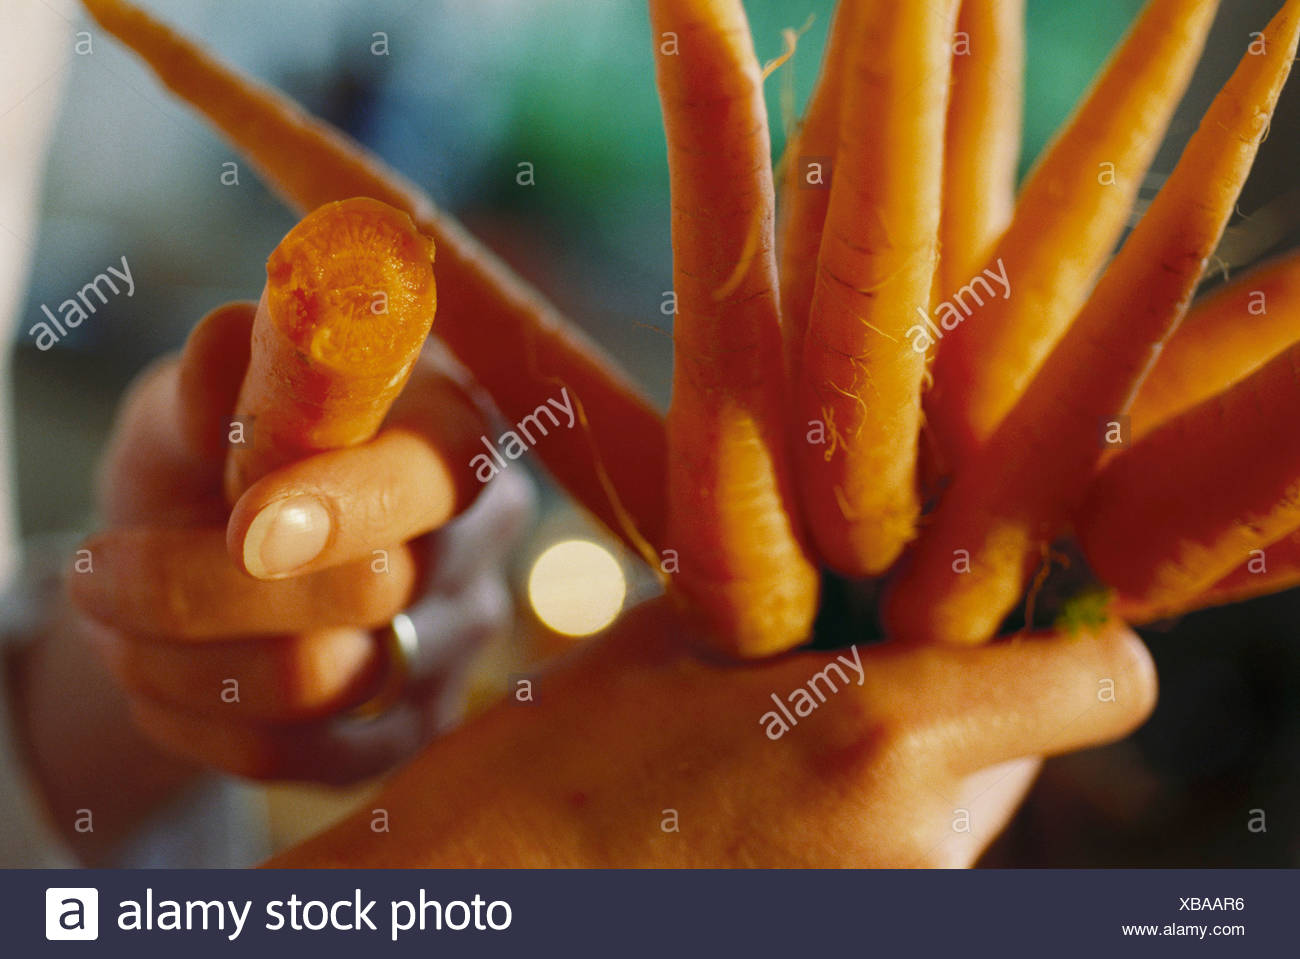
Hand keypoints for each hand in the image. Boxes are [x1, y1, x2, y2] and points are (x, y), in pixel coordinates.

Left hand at [68, 302, 532, 783]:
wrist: (204, 560)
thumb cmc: (213, 458)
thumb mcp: (197, 405)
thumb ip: (217, 380)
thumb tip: (231, 343)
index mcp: (451, 422)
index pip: (444, 467)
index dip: (348, 501)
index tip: (239, 526)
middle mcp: (482, 532)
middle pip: (376, 587)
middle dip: (206, 588)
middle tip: (96, 572)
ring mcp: (460, 637)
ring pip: (322, 681)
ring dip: (179, 657)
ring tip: (111, 618)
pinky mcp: (415, 725)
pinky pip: (297, 756)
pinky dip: (196, 723)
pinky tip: (155, 678)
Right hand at [271, 597, 1156, 866]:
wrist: (464, 912)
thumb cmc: (534, 775)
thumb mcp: (666, 648)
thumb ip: (792, 601)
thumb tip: (856, 558)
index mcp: (876, 737)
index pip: (1101, 680)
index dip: (1068, 629)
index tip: (988, 590)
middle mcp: (918, 846)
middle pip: (1032, 742)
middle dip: (968, 689)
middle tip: (866, 648)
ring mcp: (898, 913)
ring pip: (971, 808)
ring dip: (916, 761)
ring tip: (790, 740)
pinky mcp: (866, 943)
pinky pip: (916, 859)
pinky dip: (873, 821)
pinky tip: (769, 805)